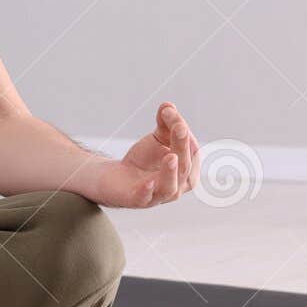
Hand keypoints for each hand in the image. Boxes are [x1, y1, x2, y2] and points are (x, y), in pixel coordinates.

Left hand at [84, 102, 200, 207]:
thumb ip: (165, 122)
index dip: (183, 132)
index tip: (168, 112)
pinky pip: (145, 198)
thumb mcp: (157, 138)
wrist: (115, 177)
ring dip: (171, 172)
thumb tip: (168, 106)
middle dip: (181, 145)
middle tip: (178, 127)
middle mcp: (178, 186)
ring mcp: (158, 196)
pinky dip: (147, 191)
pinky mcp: (138, 200)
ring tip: (171, 156)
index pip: (191, 150)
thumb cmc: (143, 159)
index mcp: (188, 170)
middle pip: (184, 166)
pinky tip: (148, 183)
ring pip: (170, 187)